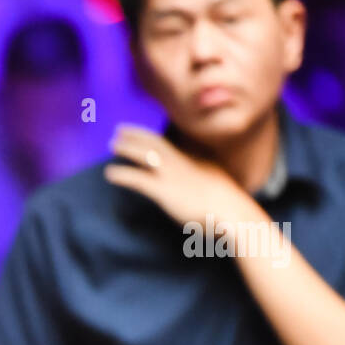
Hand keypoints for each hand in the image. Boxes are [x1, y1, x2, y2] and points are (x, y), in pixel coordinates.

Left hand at [103, 124, 249, 227]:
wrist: (235, 215)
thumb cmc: (231, 209)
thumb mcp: (220, 189)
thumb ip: (208, 183)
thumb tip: (205, 190)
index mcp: (197, 161)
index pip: (173, 146)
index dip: (155, 139)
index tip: (144, 135)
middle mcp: (184, 163)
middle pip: (156, 142)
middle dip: (137, 134)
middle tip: (120, 130)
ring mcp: (173, 176)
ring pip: (145, 154)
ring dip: (127, 147)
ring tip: (112, 144)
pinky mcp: (164, 191)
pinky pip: (137, 179)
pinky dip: (121, 174)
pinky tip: (110, 174)